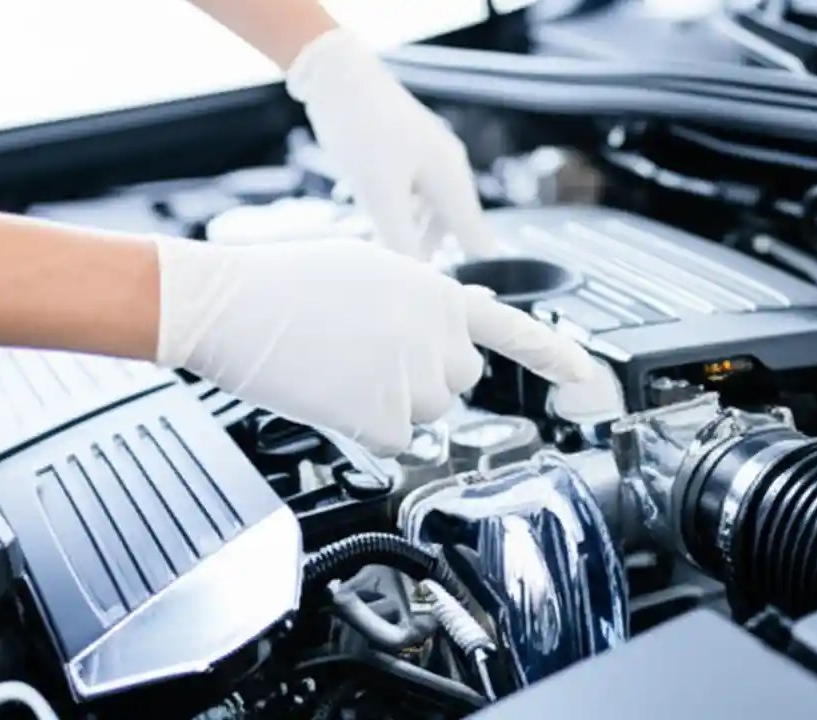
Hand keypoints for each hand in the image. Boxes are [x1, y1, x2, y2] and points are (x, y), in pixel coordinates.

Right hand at [154, 238, 592, 455]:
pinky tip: (335, 396)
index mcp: (435, 290)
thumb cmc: (285, 285)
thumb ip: (422, 301)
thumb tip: (458, 322)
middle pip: (461, 382)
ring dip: (394, 405)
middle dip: (426, 379)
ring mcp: (415, 373)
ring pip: (430, 415)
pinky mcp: (387, 413)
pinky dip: (368, 432)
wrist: (230, 303)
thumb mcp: (369, 271)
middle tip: (369, 358)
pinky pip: (398, 442)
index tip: (585, 375)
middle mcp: (437, 331)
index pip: (510, 326)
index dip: (553, 354)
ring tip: (343, 369)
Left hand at [286, 28, 494, 260]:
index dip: (474, 272)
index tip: (458, 300)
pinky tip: (359, 215)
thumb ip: (400, 239)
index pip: (477, 240)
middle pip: (446, 230)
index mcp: (452, 181)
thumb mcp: (379, 193)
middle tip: (396, 277)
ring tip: (369, 245)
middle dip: (422, 254)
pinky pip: (405, 195)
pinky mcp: (403, 153)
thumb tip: (416, 281)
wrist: (335, 73)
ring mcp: (426, 160)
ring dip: (399, 232)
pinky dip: (388, 211)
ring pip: (422, 213)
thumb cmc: (362, 129)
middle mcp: (447, 171)